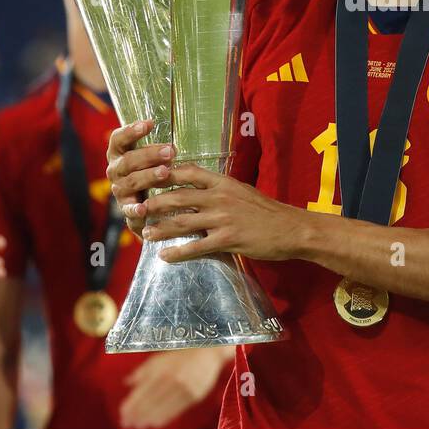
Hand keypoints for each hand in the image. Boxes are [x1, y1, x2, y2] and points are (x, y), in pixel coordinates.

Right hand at [106, 120, 176, 239]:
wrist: (144, 206)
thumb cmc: (150, 173)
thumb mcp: (151, 159)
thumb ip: (158, 150)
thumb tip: (173, 146)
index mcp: (119, 154)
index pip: (118, 139)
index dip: (131, 131)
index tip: (149, 123)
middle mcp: (116, 170)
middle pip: (128, 160)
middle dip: (149, 155)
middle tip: (171, 151)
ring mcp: (119, 190)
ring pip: (132, 181)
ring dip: (148, 176)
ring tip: (165, 172)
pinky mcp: (125, 209)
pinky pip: (128, 210)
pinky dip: (134, 209)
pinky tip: (143, 209)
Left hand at [118, 347, 233, 428]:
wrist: (208, 351)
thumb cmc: (182, 354)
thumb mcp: (161, 358)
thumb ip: (143, 370)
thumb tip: (127, 382)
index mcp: (162, 369)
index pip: (143, 390)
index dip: (132, 403)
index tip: (123, 412)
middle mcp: (173, 379)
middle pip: (151, 401)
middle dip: (137, 413)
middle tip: (126, 422)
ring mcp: (185, 388)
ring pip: (163, 407)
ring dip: (148, 418)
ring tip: (138, 425)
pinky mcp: (195, 395)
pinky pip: (177, 410)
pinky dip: (165, 417)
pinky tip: (155, 423)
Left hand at [132, 163, 305, 262]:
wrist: (292, 228)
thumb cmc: (267, 212)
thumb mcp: (243, 192)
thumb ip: (219, 190)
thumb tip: (197, 190)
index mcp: (224, 182)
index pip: (188, 172)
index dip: (165, 174)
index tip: (147, 177)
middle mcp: (221, 197)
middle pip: (178, 196)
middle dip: (153, 203)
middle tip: (136, 209)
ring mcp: (224, 218)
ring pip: (182, 221)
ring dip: (159, 228)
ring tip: (145, 233)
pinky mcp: (229, 239)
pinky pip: (197, 246)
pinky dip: (178, 252)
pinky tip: (165, 256)